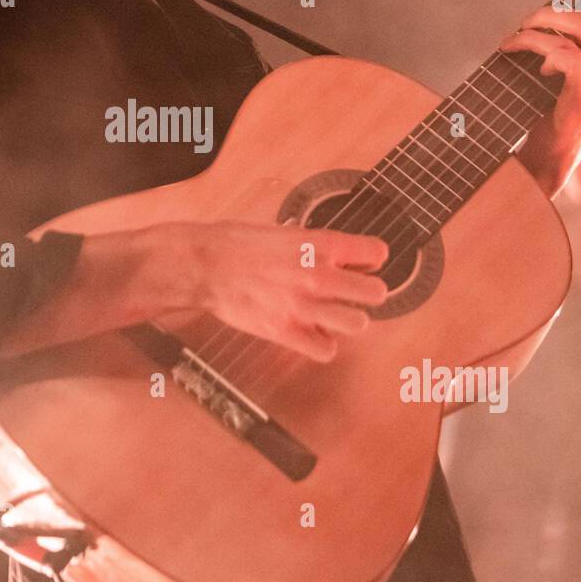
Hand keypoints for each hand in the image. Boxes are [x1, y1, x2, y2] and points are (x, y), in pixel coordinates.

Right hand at [193, 222, 388, 361]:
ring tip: (334, 316)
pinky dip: (322, 344)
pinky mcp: (286, 331)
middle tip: (353, 293)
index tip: (363, 264)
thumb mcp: (283, 231)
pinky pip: (325, 350)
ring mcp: (303, 306)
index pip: (375, 253)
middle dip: (367, 292)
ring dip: (348, 320)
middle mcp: (318, 275)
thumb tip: (330, 255)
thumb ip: (311, 246)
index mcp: (319, 244)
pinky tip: (313, 334)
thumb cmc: (236, 243)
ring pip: (357, 323)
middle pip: (375, 293)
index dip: (371, 259)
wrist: (204, 265)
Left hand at [498, 0, 580, 199]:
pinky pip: (573, 60)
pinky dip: (547, 52)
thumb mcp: (553, 59)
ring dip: (543, 30)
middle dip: (556, 8)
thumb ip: (560, 21)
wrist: (543, 162)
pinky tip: (535, 64)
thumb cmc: (548, 111)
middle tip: (527, 21)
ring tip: (518, 41)